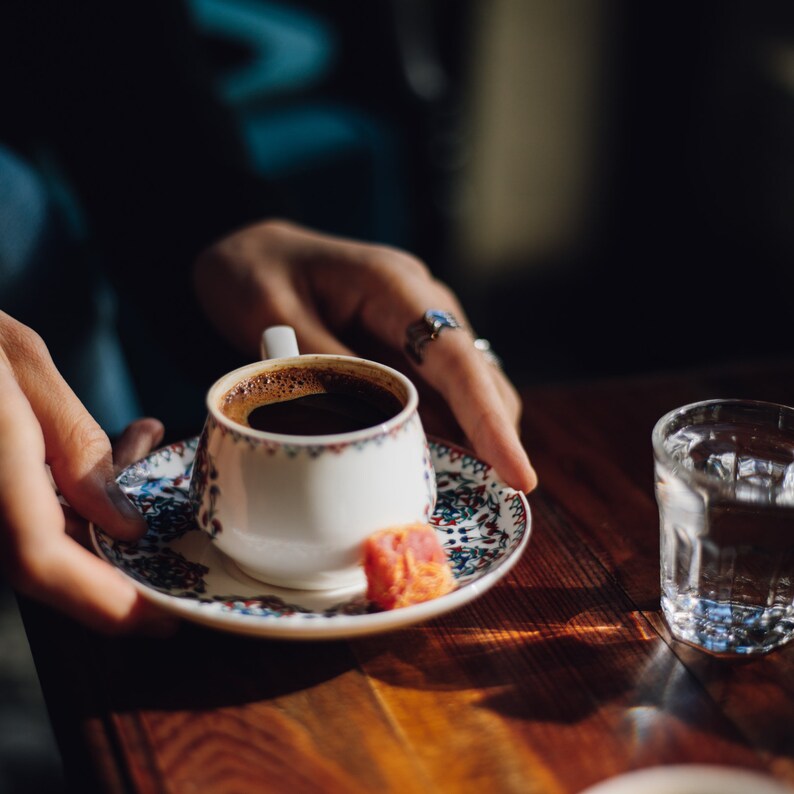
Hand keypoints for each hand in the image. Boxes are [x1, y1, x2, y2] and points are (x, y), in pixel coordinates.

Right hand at [0, 312, 174, 632]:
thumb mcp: (19, 366)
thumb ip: (72, 445)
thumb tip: (121, 522)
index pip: (39, 559)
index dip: (102, 600)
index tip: (162, 618)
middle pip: (47, 564)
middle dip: (119, 568)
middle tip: (177, 562)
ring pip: (48, 535)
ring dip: (107, 511)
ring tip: (145, 446)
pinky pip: (37, 506)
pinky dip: (81, 489)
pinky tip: (122, 443)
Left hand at [193, 220, 536, 491]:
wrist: (251, 251)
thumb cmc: (254, 273)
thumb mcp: (270, 314)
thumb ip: (323, 366)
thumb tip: (370, 428)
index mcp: (394, 286)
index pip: (456, 359)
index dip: (489, 420)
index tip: (519, 475)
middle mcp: (422, 304)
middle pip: (480, 378)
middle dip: (495, 437)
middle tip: (493, 498)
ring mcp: (418, 326)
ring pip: (467, 389)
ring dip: (473, 438)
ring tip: (466, 490)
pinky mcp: (405, 348)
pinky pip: (437, 393)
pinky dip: (444, 429)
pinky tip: (432, 461)